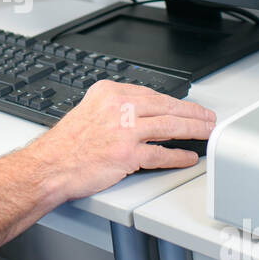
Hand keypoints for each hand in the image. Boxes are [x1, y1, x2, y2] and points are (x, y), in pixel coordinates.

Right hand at [23, 80, 215, 203]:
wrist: (49, 166)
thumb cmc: (66, 145)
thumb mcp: (89, 111)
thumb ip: (115, 109)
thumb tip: (145, 114)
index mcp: (109, 93)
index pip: (152, 94)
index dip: (175, 102)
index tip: (188, 107)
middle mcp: (118, 107)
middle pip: (167, 107)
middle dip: (193, 113)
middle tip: (209, 118)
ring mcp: (124, 131)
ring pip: (170, 127)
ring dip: (194, 130)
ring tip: (207, 133)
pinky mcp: (127, 155)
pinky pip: (161, 154)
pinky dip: (178, 156)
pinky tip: (187, 157)